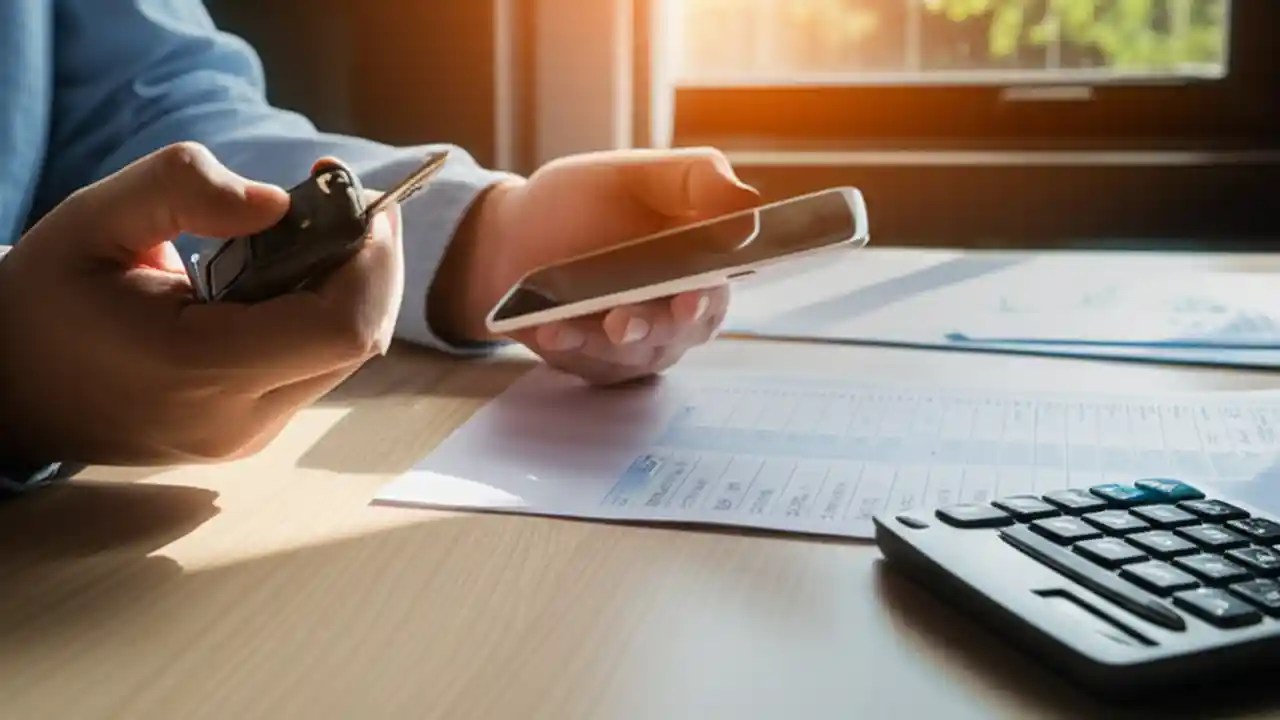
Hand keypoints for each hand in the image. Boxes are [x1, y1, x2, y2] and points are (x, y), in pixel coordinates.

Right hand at [0, 142, 403, 464]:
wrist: (9, 387)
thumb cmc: (47, 298)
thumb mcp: (95, 218)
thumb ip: (185, 190)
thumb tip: (280, 202)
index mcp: (198, 369)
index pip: (342, 328)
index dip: (374, 262)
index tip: (366, 204)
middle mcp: (237, 420)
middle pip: (357, 341)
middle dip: (367, 265)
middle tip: (342, 205)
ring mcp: (247, 438)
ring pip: (344, 356)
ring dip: (345, 288)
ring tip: (303, 234)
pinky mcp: (251, 436)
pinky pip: (315, 368)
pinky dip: (317, 315)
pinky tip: (280, 278)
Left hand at [432, 148, 758, 384]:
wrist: (515, 238)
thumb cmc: (586, 202)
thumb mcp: (640, 174)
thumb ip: (698, 180)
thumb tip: (749, 207)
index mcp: (701, 263)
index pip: (719, 285)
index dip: (708, 296)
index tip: (689, 301)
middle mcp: (680, 311)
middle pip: (679, 330)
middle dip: (652, 327)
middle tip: (623, 322)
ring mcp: (641, 343)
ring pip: (634, 353)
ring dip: (602, 340)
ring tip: (569, 322)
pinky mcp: (601, 365)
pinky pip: (590, 364)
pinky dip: (569, 347)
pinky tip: (548, 330)